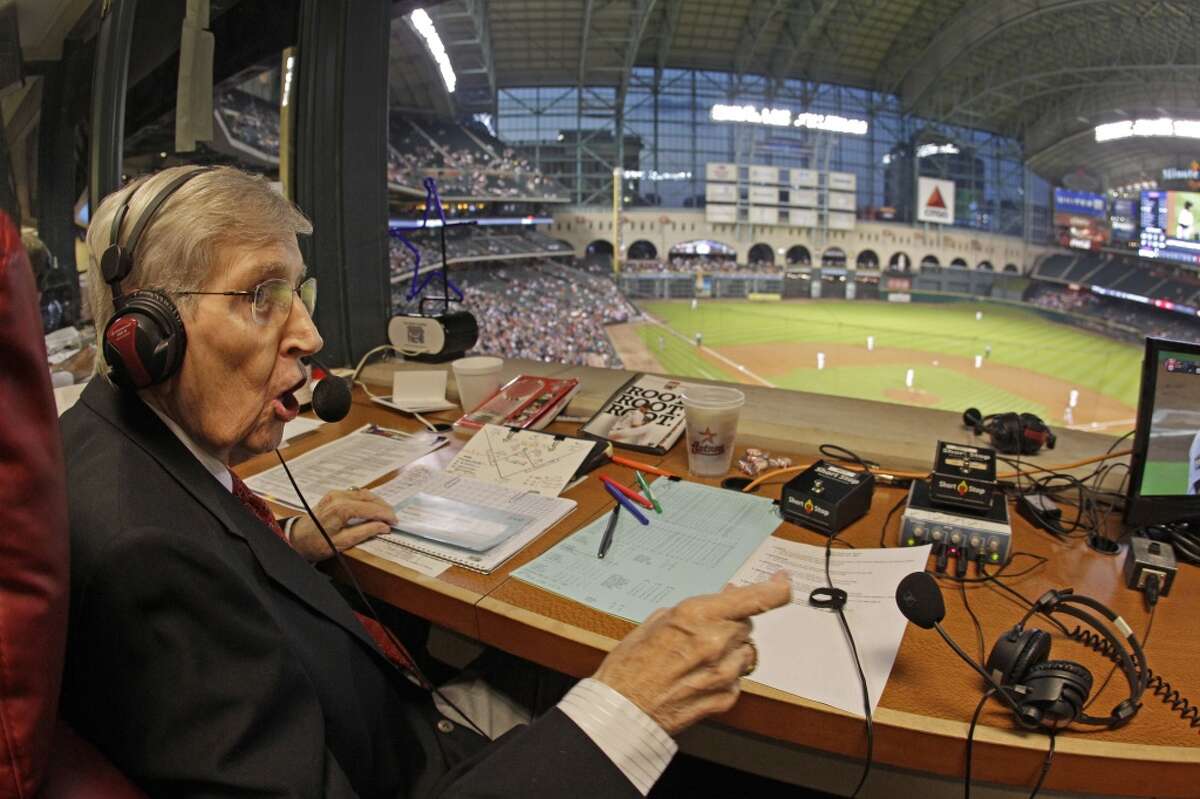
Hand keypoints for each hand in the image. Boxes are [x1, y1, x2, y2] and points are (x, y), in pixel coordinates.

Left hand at [289, 488, 396, 561]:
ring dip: (377, 502)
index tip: (395, 522)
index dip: (385, 514)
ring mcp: (336, 493)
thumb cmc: (317, 543)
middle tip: (393, 519)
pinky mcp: (334, 494)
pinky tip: (373, 508)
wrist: (297, 538)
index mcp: (341, 508)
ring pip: (364, 493)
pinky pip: (357, 493)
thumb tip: (383, 527)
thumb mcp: (342, 543)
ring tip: (386, 514)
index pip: (370, 508)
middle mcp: (338, 497)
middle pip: (369, 497)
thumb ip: (365, 533)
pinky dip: (368, 500)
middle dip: (384, 507)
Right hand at [592, 571, 790, 735]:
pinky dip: (725, 675)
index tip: (782, 582)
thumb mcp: (656, 622)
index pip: (757, 598)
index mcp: (699, 616)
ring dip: (731, 650)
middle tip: (707, 630)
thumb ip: (694, 610)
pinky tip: (699, 678)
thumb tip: (722, 598)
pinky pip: (738, 678)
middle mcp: (717, 642)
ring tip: (699, 658)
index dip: (777, 588)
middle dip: (732, 623)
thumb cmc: (631, 666)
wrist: (622, 710)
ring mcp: (725, 673)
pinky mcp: (726, 698)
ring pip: (746, 651)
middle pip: (747, 623)